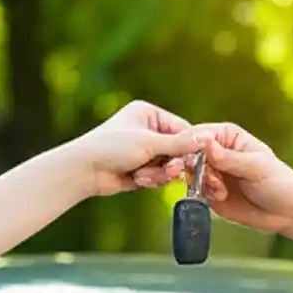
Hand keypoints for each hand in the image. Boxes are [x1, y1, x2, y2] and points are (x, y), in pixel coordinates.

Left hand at [64, 100, 204, 196]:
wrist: (83, 171)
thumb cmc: (111, 147)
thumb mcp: (150, 143)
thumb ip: (181, 143)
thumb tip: (210, 137)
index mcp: (149, 114)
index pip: (183, 129)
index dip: (191, 145)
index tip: (197, 158)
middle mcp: (147, 129)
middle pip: (178, 149)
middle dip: (173, 163)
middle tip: (171, 171)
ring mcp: (144, 150)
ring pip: (170, 164)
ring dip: (161, 173)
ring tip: (146, 175)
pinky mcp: (141, 168)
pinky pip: (160, 175)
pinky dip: (152, 179)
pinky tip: (138, 179)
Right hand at [186, 122, 292, 233]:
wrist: (286, 211)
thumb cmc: (278, 182)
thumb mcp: (256, 167)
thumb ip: (229, 158)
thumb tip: (205, 144)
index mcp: (228, 135)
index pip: (199, 134)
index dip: (191, 144)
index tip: (193, 158)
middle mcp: (216, 151)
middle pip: (188, 153)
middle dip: (194, 167)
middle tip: (213, 180)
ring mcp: (211, 171)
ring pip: (188, 173)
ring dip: (201, 182)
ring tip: (221, 191)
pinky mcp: (209, 191)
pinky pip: (193, 190)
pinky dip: (203, 194)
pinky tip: (221, 197)